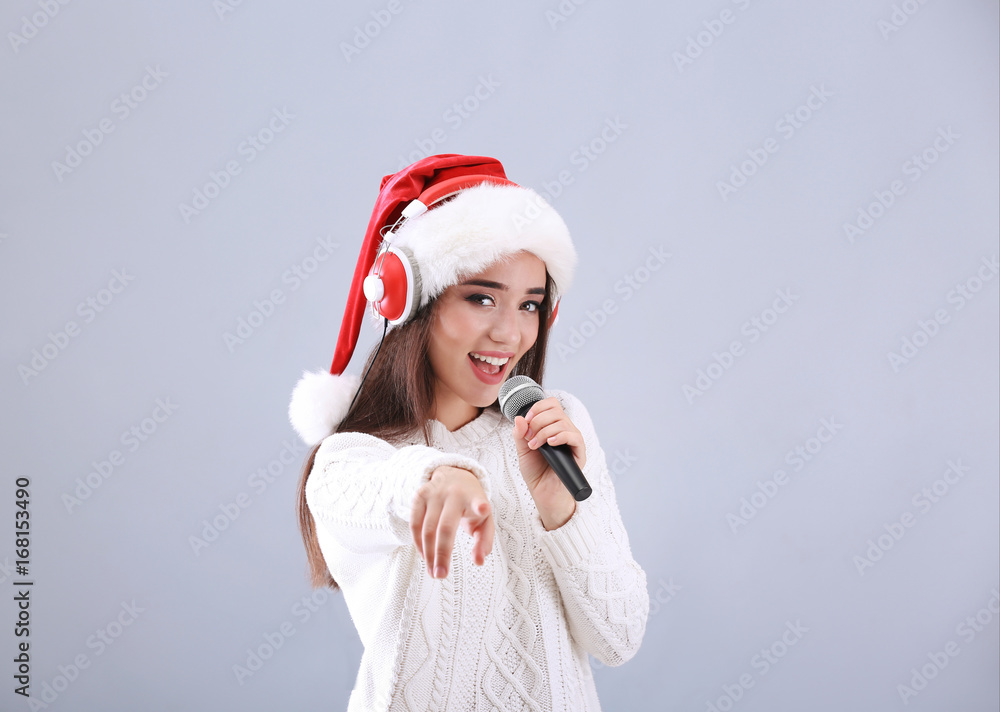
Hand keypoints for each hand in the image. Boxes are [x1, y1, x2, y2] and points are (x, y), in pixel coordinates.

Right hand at [410, 465, 493, 578]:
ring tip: (433, 571)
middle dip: (442, 554)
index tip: (484, 508)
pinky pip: (414, 523)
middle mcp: (453, 493)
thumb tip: (479, 562)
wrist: (455, 476)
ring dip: (428, 553)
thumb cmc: (472, 503)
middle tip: (441, 575)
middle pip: (445, 527)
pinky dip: (418, 542)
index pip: (478, 501)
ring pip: (426, 528)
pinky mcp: (419, 496)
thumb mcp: (484, 519)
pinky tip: (424, 555)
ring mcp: (434, 493)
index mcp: (474, 497)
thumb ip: (484, 541)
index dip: (480, 505)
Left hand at [512, 397, 586, 528]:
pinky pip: (574, 436)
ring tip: (535, 445)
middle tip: (529, 436)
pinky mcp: (579, 452)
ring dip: (545, 431)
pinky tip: (549, 444)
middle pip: (556, 410)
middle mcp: (564, 431)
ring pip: (563, 422)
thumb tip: (518, 418)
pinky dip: (560, 436)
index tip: (526, 421)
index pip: (551, 405)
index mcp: (552, 427)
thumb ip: (520, 434)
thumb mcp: (523, 450)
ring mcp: (572, 441)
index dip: (538, 408)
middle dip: (538, 420)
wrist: (543, 493)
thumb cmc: (536, 472)